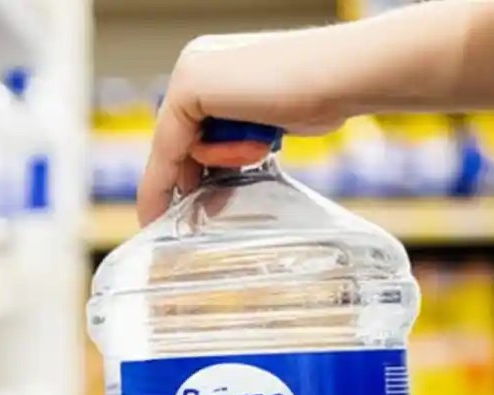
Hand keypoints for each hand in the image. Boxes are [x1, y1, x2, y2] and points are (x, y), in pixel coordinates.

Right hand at [137, 31, 349, 225]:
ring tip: (221, 196)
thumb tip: (180, 165)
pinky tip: (244, 171)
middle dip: (190, 178)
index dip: (154, 187)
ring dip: (217, 170)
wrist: (344, 75)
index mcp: (189, 73)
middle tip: (188, 216)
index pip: (162, 142)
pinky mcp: (262, 110)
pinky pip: (234, 146)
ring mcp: (236, 95)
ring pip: (209, 150)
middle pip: (184, 147)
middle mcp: (209, 80)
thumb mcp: (200, 90)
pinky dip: (236, 161)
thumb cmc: (281, 78)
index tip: (149, 222)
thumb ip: (174, 127)